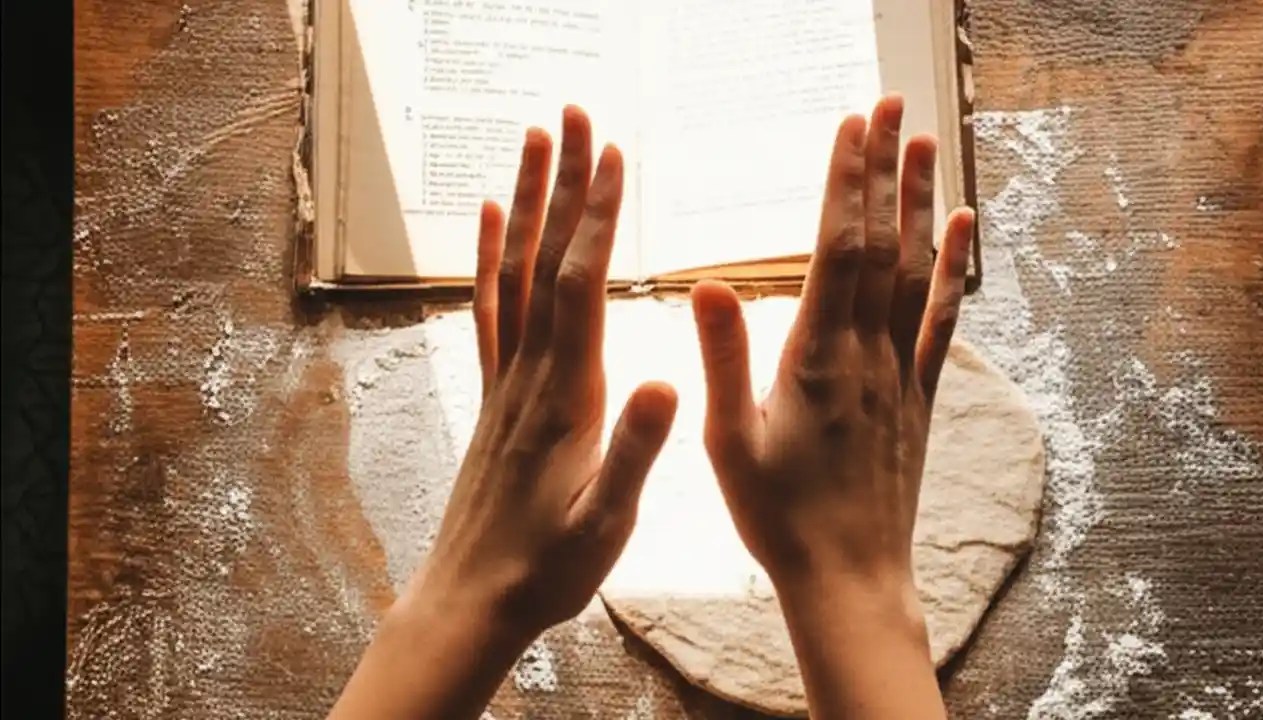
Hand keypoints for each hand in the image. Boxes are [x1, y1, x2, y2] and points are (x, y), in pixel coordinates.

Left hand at [414, 106, 677, 635]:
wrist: (474, 599)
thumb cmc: (548, 568)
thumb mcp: (609, 521)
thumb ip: (636, 451)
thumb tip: (665, 381)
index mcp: (566, 396)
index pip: (580, 287)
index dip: (596, 218)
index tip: (612, 156)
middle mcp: (529, 373)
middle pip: (545, 260)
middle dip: (562, 184)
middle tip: (572, 116)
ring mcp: (506, 380)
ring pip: (515, 273)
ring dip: (527, 203)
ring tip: (535, 142)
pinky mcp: (495, 394)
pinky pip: (489, 311)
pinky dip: (490, 258)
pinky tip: (493, 219)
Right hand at [691, 95, 972, 717]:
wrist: (848, 576)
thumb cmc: (778, 517)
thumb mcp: (727, 442)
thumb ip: (722, 360)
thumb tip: (706, 284)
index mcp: (816, 358)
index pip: (836, 249)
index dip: (845, 183)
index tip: (850, 126)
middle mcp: (868, 353)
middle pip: (882, 242)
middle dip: (885, 169)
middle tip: (892, 106)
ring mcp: (901, 372)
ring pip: (916, 270)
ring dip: (919, 202)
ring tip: (926, 143)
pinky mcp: (919, 395)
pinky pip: (942, 318)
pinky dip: (954, 268)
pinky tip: (962, 229)